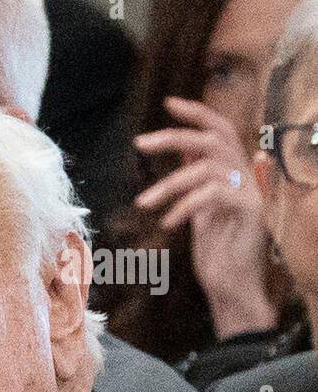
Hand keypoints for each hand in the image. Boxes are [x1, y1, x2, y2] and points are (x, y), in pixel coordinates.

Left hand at [134, 96, 275, 337]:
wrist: (233, 288)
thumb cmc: (216, 252)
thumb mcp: (201, 209)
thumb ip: (196, 178)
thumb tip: (183, 146)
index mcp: (235, 173)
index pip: (221, 130)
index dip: (197, 114)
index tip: (168, 103)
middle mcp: (248, 177)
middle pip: (214, 138)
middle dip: (175, 135)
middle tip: (139, 143)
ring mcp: (252, 193)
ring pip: (206, 168)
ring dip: (168, 184)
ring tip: (142, 203)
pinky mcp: (250, 212)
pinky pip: (213, 195)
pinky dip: (185, 206)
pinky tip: (168, 224)